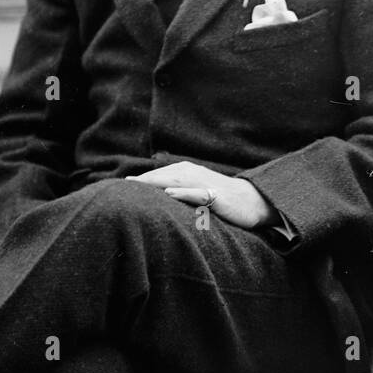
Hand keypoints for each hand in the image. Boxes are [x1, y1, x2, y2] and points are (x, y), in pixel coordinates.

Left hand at [126, 162, 275, 229]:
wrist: (252, 201)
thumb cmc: (221, 198)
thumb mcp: (196, 191)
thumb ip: (177, 192)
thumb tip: (155, 198)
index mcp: (187, 171)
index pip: (159, 175)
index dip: (141, 181)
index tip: (120, 186)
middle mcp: (194, 173)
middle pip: (163, 175)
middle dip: (143, 181)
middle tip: (121, 187)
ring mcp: (205, 183)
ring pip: (177, 180)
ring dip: (156, 183)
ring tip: (137, 187)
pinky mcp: (216, 195)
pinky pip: (198, 193)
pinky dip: (183, 192)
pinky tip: (169, 193)